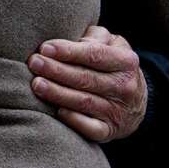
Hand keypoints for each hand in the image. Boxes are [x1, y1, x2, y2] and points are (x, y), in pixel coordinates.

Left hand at [29, 25, 145, 142]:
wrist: (134, 101)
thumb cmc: (111, 64)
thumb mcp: (111, 44)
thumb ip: (93, 37)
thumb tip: (67, 38)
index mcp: (126, 61)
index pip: (95, 55)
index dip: (69, 51)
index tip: (45, 47)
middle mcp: (125, 87)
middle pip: (86, 78)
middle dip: (57, 70)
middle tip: (34, 63)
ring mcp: (118, 111)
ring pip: (84, 102)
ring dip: (58, 93)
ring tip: (36, 84)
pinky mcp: (110, 131)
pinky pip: (91, 128)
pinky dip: (74, 120)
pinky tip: (56, 111)